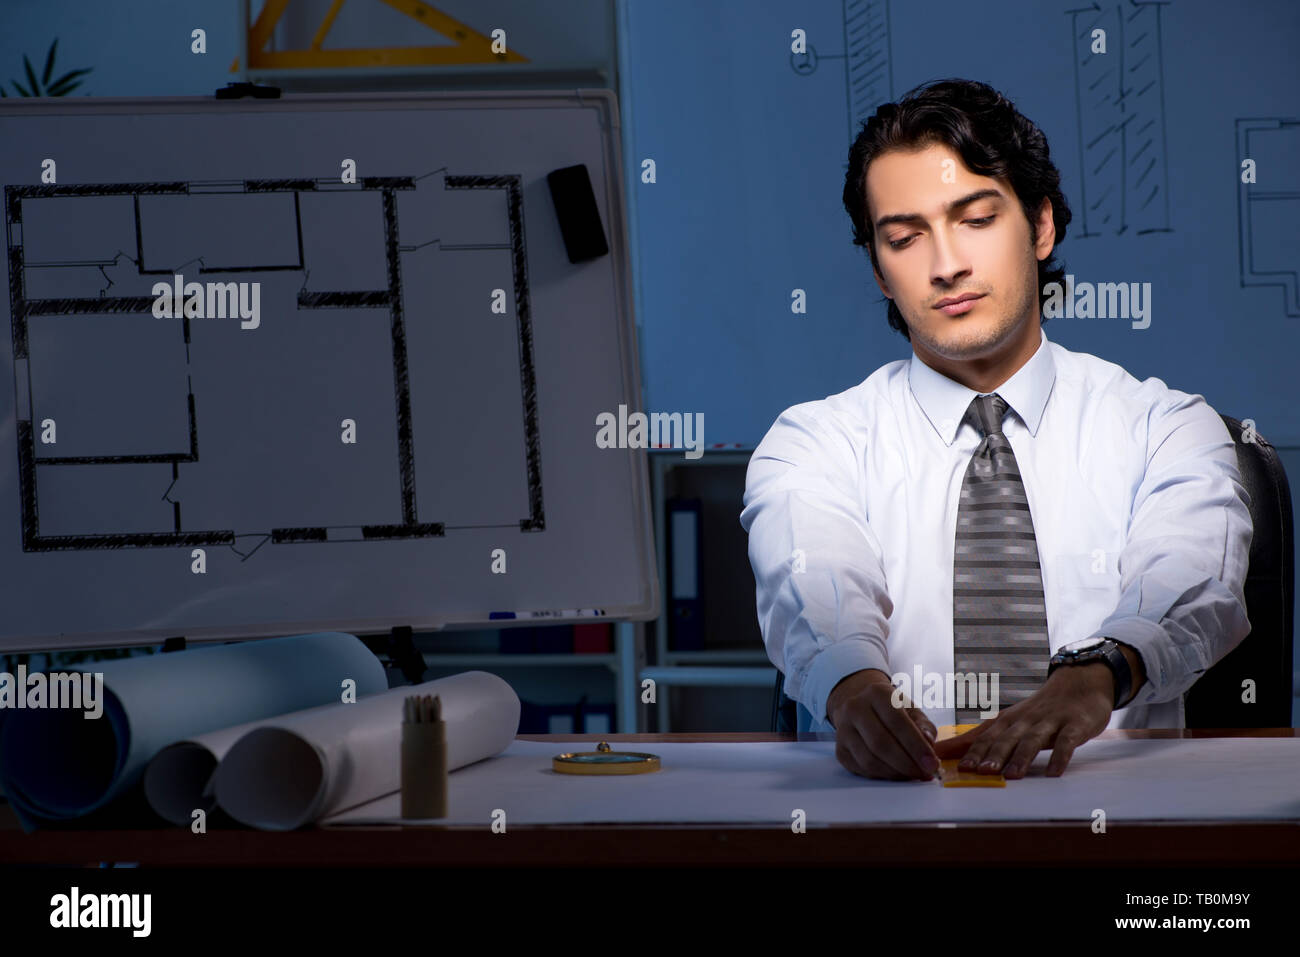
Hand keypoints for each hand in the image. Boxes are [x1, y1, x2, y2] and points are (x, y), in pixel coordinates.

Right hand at [827, 669, 939, 779]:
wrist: (862, 707)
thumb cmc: (892, 711)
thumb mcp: (912, 711)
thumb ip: (924, 727)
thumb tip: (928, 744)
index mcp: (877, 693)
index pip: (897, 723)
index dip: (916, 746)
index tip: (932, 764)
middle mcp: (855, 708)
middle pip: (881, 743)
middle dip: (907, 764)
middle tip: (924, 774)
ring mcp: (843, 729)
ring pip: (869, 760)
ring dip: (895, 773)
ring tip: (912, 775)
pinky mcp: (840, 749)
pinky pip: (862, 769)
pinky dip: (882, 776)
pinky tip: (896, 773)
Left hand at [931, 663, 1113, 777]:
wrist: (1079, 683)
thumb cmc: (1039, 710)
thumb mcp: (1010, 721)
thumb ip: (982, 738)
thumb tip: (944, 751)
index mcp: (1007, 720)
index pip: (984, 737)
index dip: (970, 751)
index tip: (957, 767)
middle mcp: (1025, 720)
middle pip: (1006, 738)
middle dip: (991, 754)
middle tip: (979, 772)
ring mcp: (1050, 721)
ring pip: (1033, 740)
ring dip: (1021, 757)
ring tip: (1012, 775)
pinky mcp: (1074, 725)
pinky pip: (1067, 742)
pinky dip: (1060, 757)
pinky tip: (1054, 773)